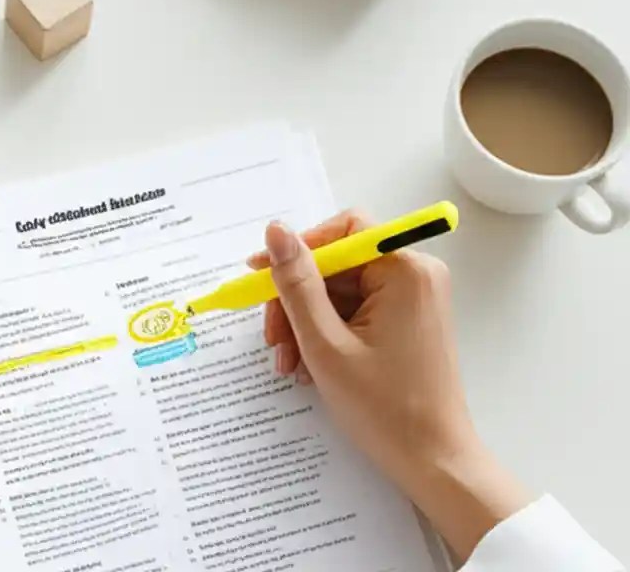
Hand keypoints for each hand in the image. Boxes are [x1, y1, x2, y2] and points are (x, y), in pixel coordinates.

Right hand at [249, 212, 529, 560]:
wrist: (433, 461)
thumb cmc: (386, 409)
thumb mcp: (325, 344)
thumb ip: (297, 284)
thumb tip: (276, 231)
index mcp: (404, 271)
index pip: (341, 232)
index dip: (296, 251)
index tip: (258, 276)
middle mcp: (414, 276)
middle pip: (335, 265)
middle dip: (296, 300)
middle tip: (273, 339)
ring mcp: (412, 300)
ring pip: (338, 292)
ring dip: (305, 323)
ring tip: (289, 363)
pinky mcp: (405, 322)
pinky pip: (353, 312)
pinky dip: (325, 334)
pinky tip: (308, 365)